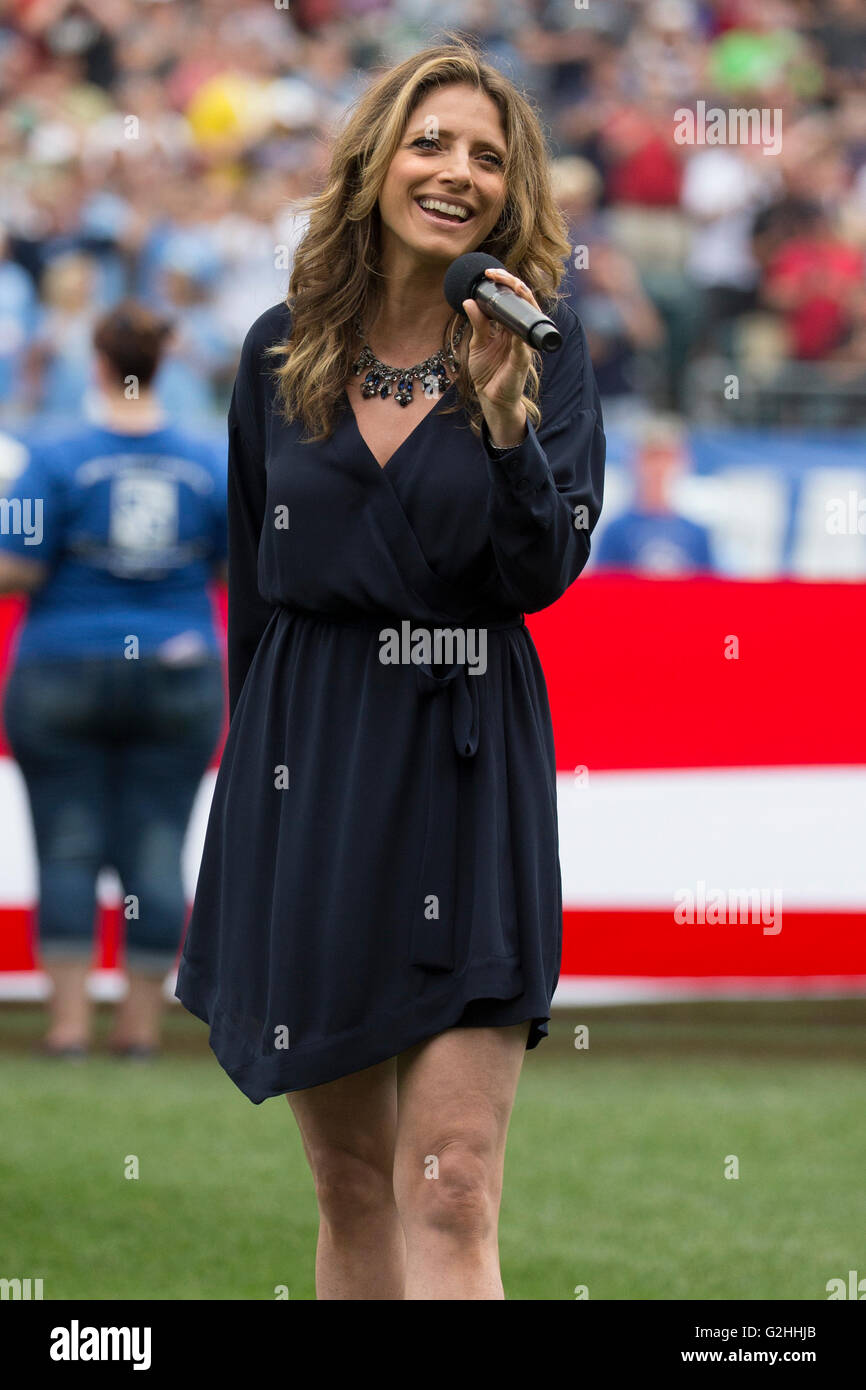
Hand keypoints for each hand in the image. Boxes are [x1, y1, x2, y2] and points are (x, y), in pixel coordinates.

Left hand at [462, 267, 540, 415]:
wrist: (491, 398)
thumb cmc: (487, 372)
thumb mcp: (477, 344)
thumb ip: (477, 324)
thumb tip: (469, 301)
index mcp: (509, 327)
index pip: (512, 300)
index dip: (503, 284)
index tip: (488, 274)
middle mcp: (519, 333)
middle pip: (523, 302)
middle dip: (512, 284)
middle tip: (495, 274)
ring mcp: (523, 345)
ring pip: (528, 316)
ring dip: (520, 299)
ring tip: (510, 285)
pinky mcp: (522, 360)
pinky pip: (523, 342)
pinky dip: (519, 330)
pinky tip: (511, 320)